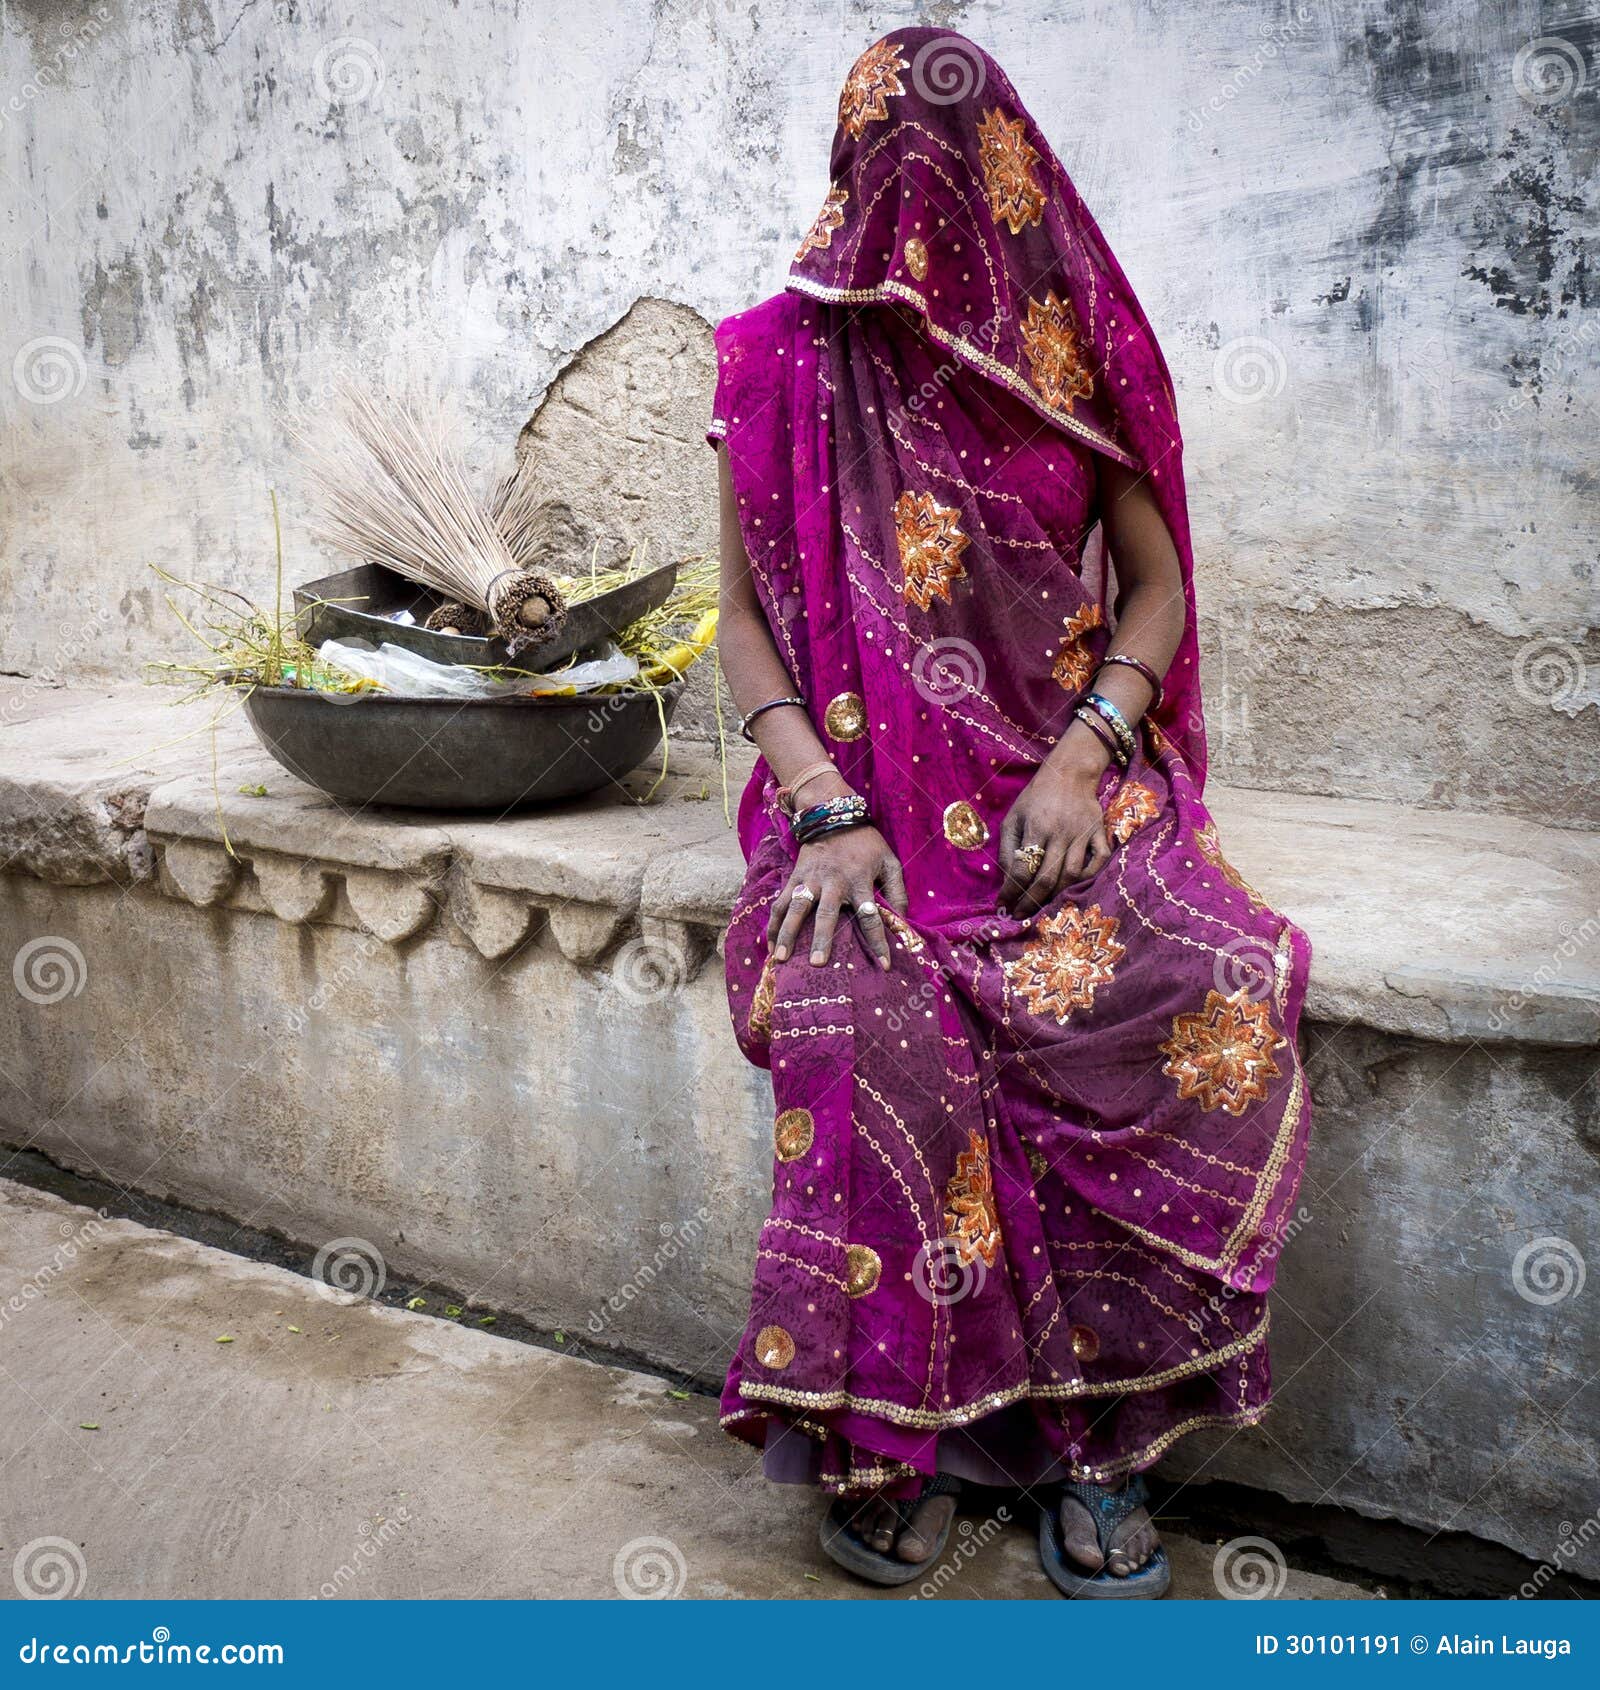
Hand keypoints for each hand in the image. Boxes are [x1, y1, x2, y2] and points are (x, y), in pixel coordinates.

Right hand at [768, 826, 906, 968]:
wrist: (833, 814)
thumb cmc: (866, 843)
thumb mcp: (890, 862)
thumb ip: (898, 892)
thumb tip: (903, 920)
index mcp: (859, 882)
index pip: (871, 917)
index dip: (878, 942)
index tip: (884, 965)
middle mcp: (833, 883)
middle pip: (826, 914)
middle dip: (822, 939)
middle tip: (817, 963)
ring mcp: (810, 880)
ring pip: (796, 909)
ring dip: (788, 933)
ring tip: (780, 958)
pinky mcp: (794, 878)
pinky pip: (781, 903)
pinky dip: (773, 924)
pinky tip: (770, 943)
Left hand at [999, 762, 1110, 916]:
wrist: (1070, 773)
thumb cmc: (1036, 798)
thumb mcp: (1013, 817)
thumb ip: (1008, 848)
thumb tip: (1006, 881)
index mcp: (1036, 827)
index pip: (1022, 868)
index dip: (1011, 891)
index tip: (1003, 904)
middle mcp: (1060, 832)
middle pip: (1046, 878)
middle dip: (1031, 902)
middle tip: (1021, 915)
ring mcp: (1083, 834)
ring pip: (1072, 875)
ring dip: (1056, 895)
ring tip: (1043, 906)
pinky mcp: (1100, 833)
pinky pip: (1099, 862)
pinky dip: (1088, 878)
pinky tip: (1074, 886)